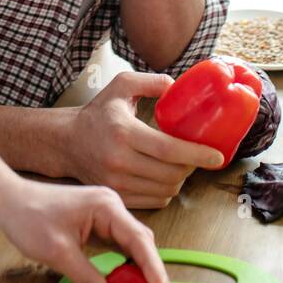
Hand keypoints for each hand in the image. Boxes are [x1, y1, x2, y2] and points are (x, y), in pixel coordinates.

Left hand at [0, 175, 171, 282]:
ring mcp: (105, 214)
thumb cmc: (30, 219)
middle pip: (140, 241)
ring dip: (139, 270)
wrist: (9, 200)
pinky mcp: (97, 223)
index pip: (139, 240)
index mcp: (107, 207)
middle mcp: (111, 207)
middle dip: (150, 272)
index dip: (153, 267)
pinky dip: (124, 265)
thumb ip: (86, 280)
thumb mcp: (58, 253)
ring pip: (131, 245)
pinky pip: (118, 245)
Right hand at [62, 72, 223, 208]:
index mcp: (124, 132)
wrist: (65, 142)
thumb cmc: (97, 112)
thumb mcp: (121, 85)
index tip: (217, 156)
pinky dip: (166, 191)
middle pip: (171, 173)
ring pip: (165, 190)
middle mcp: (119, 160)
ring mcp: (116, 182)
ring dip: (180, 180)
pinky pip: (154, 201)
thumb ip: (151, 82)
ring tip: (181, 165)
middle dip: (192, 167)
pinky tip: (165, 176)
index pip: (169, 149)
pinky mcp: (116, 195)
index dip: (197, 154)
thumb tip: (178, 87)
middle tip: (198, 156)